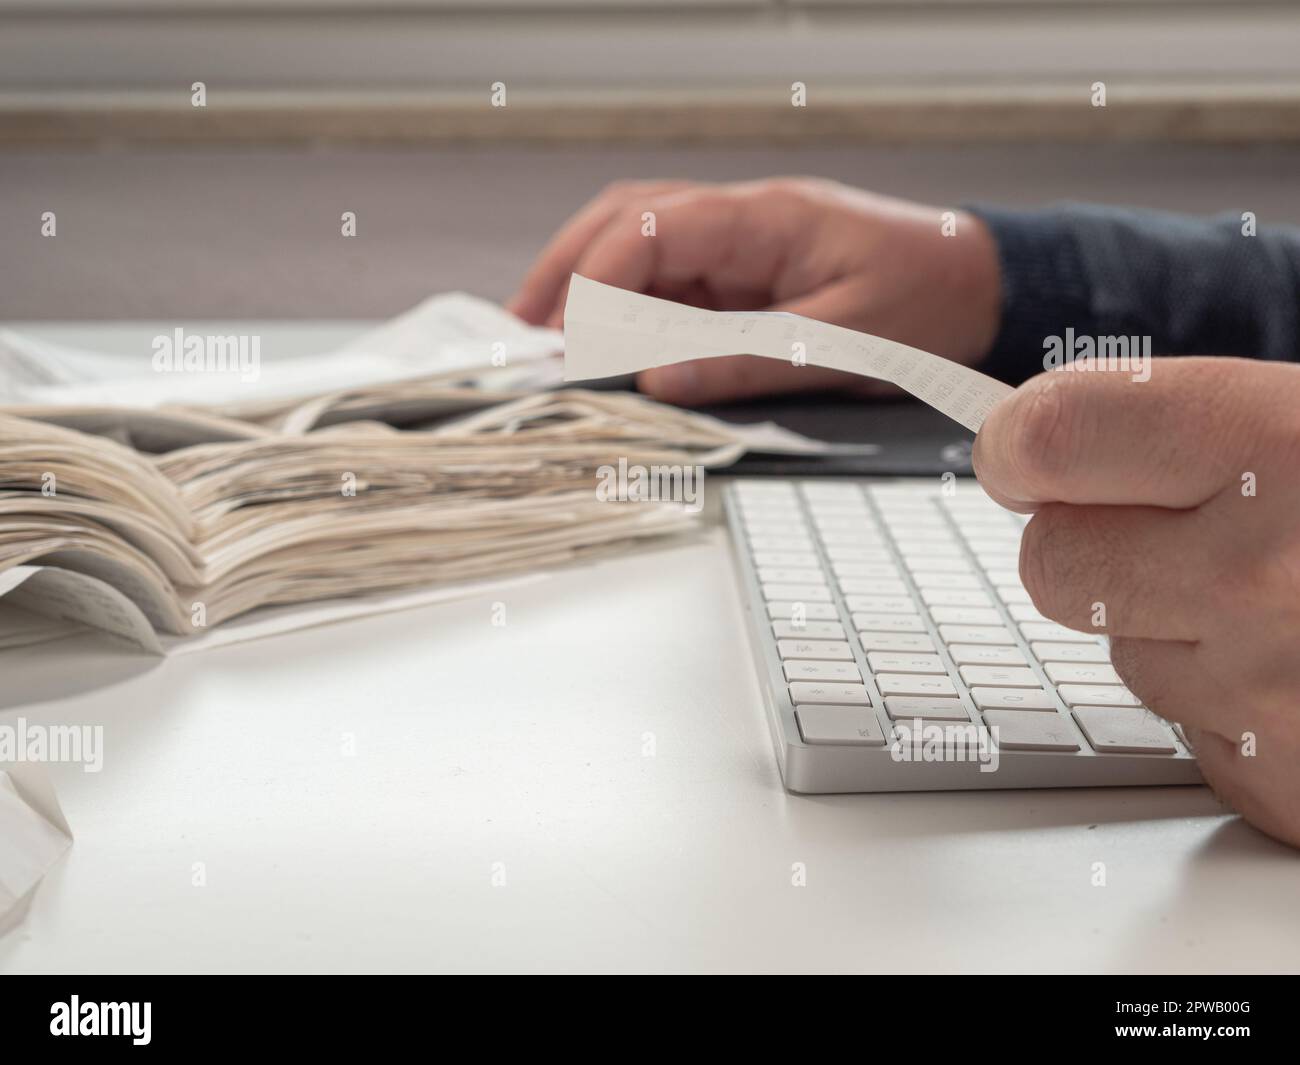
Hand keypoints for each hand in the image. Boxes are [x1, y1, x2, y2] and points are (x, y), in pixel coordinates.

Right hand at [508, 178, 1001, 404]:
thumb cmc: (927, 301)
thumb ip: (747, 360)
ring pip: (634, 242)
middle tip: (522, 336)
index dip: (596, 281)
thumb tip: (657, 380)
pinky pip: (666, 277)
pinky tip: (599, 338)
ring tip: (541, 336)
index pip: (652, 230)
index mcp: (765, 217)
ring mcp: (737, 240)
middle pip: (624, 220)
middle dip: (564, 272)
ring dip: (582, 282)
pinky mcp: (741, 269)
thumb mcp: (844, 341)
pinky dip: (621, 304)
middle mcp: (740, 218)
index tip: (563, 339)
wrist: (978, 284)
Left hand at [973, 358, 1299, 847]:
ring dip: (1175, 626)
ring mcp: (1280, 695)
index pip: (1055, 438)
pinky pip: (1191, 731)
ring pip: (1123, 653)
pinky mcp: (1293, 786)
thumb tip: (1030, 440)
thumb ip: (1181, 420)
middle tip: (1165, 522)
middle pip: (1055, 565)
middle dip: (1089, 540)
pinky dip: (1230, 703)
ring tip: (1287, 600)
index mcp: (1284, 444)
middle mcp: (1269, 578)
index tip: (1025, 448)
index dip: (1025, 441)